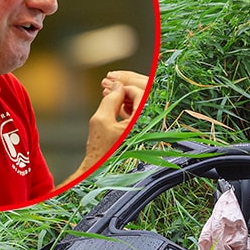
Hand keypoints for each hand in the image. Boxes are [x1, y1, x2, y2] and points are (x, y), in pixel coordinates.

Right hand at [58, 70, 149, 187]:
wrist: (99, 171)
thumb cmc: (101, 151)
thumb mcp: (101, 120)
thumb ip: (111, 98)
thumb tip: (116, 85)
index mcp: (144, 122)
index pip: (142, 92)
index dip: (124, 84)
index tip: (110, 83)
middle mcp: (150, 125)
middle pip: (146, 94)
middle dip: (127, 83)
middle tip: (110, 79)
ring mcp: (147, 129)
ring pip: (142, 102)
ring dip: (125, 93)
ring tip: (107, 90)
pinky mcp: (142, 133)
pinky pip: (139, 112)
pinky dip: (126, 104)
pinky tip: (113, 102)